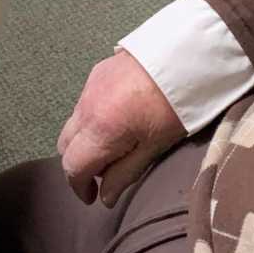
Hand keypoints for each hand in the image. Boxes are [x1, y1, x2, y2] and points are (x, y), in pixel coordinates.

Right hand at [57, 50, 185, 206]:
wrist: (187, 55)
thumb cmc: (177, 106)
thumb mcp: (156, 147)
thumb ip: (126, 174)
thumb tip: (105, 197)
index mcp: (100, 131)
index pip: (72, 166)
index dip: (79, 187)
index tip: (92, 197)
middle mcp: (86, 108)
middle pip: (65, 145)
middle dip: (78, 164)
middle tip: (102, 174)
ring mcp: (89, 87)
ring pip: (73, 123)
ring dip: (84, 140)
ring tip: (112, 145)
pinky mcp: (97, 72)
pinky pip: (83, 103)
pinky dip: (91, 119)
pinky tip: (117, 118)